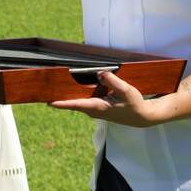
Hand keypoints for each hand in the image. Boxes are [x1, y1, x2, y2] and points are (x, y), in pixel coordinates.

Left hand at [49, 71, 170, 126]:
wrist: (142, 117)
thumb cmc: (135, 105)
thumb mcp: (126, 91)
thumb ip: (112, 81)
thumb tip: (99, 73)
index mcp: (98, 107)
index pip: (76, 105)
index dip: (62, 103)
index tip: (49, 102)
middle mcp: (93, 110)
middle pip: (73, 102)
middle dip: (61, 95)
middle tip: (47, 86)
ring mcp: (95, 110)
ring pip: (79, 100)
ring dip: (70, 92)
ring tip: (57, 82)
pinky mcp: (98, 107)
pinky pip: (85, 99)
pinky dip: (80, 92)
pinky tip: (76, 83)